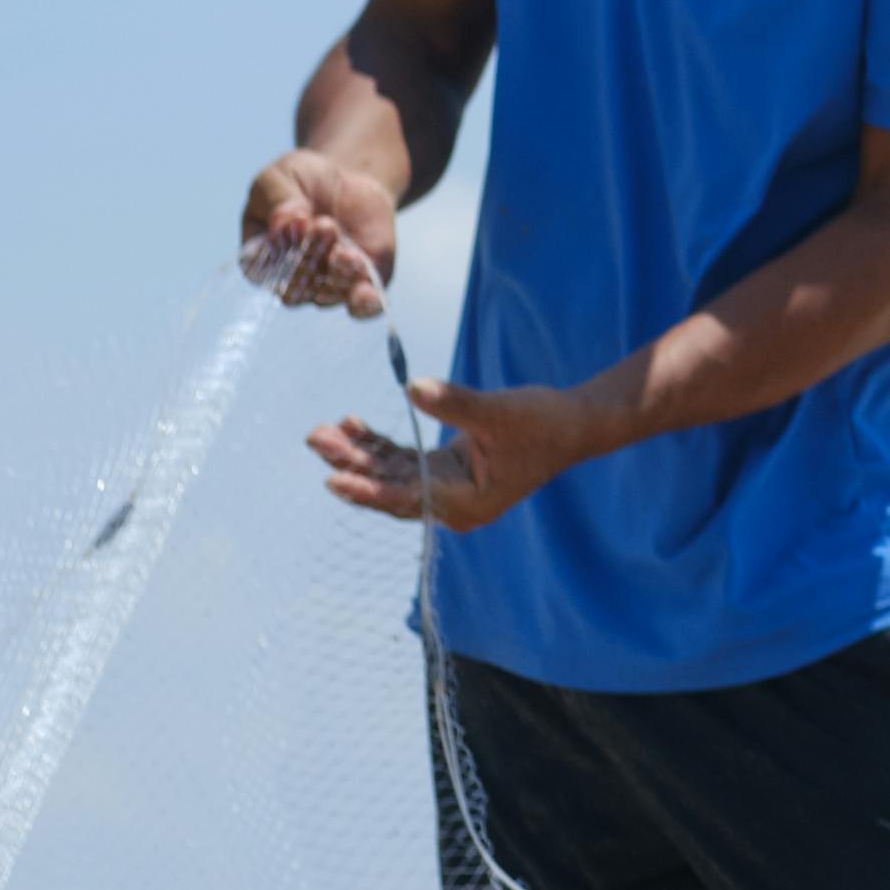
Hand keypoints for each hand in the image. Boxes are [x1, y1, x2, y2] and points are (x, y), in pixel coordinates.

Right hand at [241, 152, 397, 316]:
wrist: (349, 177)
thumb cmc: (303, 179)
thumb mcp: (281, 176)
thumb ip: (278, 200)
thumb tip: (284, 225)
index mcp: (260, 255)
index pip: (259, 271)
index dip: (276, 255)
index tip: (295, 225)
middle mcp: (290, 278)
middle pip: (294, 288)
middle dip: (310, 259)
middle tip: (326, 225)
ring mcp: (325, 284)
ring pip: (327, 296)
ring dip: (338, 275)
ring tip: (348, 250)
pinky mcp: (360, 283)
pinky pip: (361, 307)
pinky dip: (364, 304)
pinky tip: (367, 294)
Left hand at [309, 377, 605, 532]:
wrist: (574, 425)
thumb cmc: (544, 422)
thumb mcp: (499, 412)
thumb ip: (454, 402)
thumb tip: (413, 387)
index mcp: (466, 502)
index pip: (406, 498)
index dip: (367, 488)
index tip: (332, 478)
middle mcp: (452, 502)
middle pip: (390, 488)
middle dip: (352, 464)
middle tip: (316, 438)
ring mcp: (447, 486)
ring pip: (392, 474)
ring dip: (359, 453)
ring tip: (323, 430)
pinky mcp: (446, 468)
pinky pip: (403, 460)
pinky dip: (380, 445)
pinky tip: (354, 424)